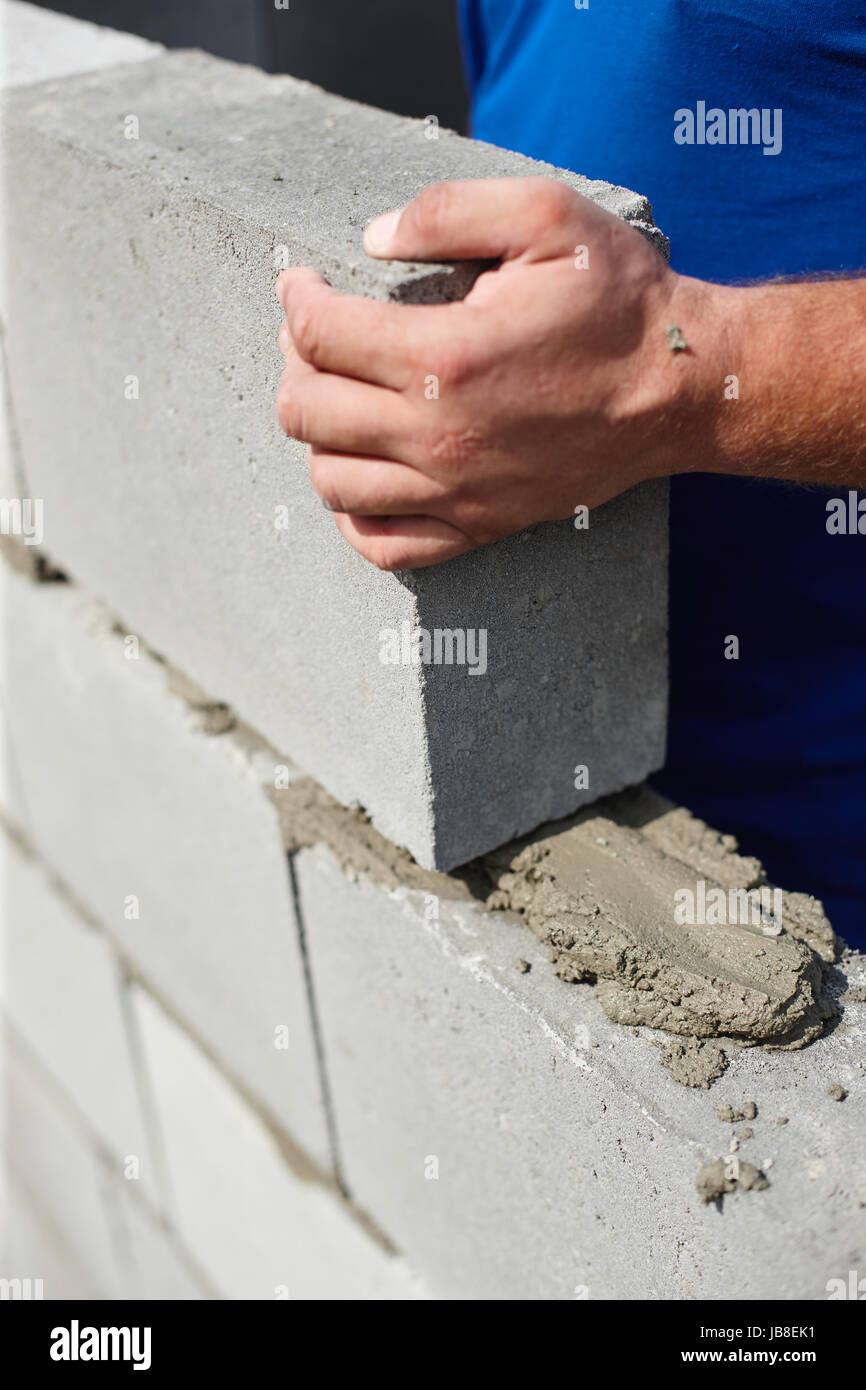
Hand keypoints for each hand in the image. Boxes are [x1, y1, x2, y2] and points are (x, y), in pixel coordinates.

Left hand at [275, 177, 717, 569]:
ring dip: (317, 434)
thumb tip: (372, 238)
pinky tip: (365, 471)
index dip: (295, 298)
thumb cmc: (618, 301)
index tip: (301, 283)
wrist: (681, 388)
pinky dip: (352, 512)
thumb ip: (448, 212)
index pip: (319, 333)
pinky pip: (380, 543)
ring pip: (330, 479)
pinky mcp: (477, 525)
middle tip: (317, 335)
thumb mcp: (546, 216)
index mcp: (445, 356)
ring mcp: (455, 491)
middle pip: (306, 410)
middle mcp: (439, 435)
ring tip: (339, 397)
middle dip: (295, 361)